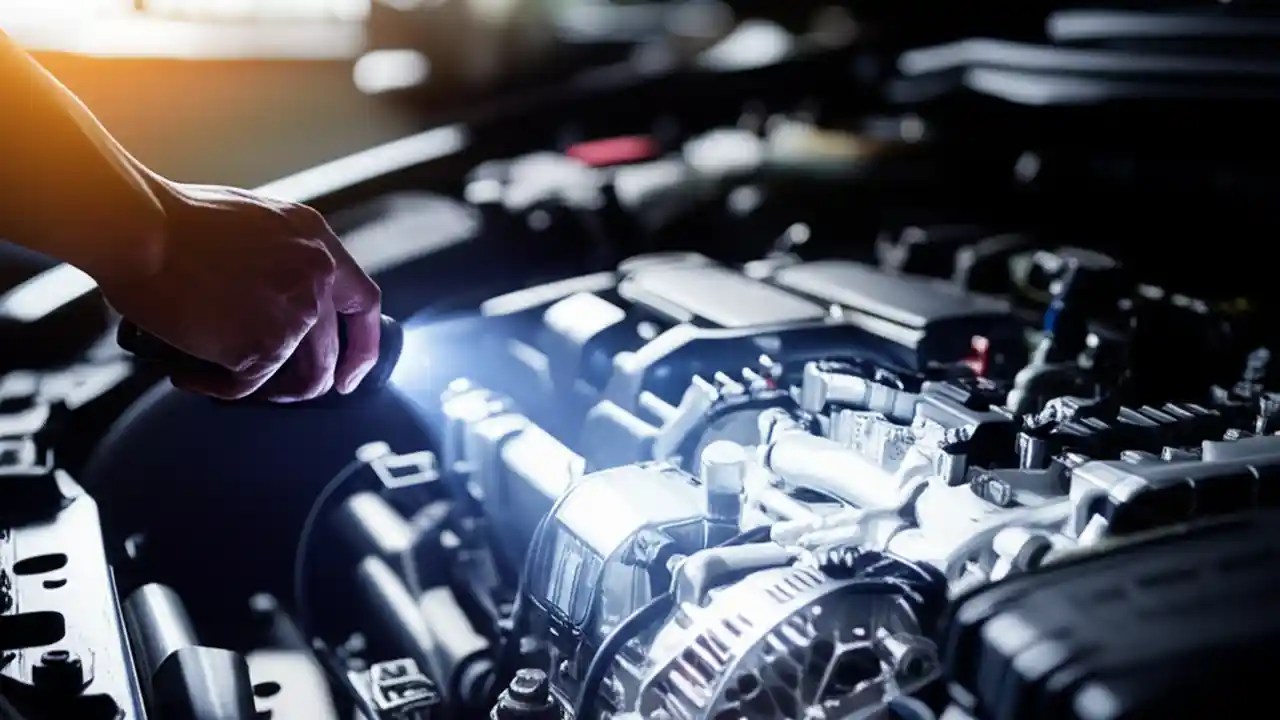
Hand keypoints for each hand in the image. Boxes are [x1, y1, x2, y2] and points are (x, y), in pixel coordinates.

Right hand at [97, 182, 381, 400]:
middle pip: (334, 352)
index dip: (361, 343)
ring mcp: (296, 312)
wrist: (138, 227)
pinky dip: (213, 387)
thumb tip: (282, 304)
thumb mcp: (253, 223)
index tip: (349, 372)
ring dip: (267, 393)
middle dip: (311, 383)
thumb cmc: (172, 221)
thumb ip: (283, 258)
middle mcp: (317, 274)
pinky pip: (246, 387)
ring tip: (225, 380)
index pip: (364, 301)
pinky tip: (186, 375)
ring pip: (302, 380)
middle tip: (279, 394)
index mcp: (316, 239)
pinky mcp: (264, 345)